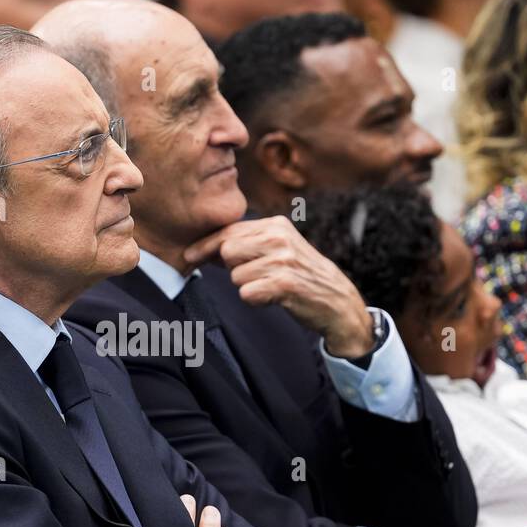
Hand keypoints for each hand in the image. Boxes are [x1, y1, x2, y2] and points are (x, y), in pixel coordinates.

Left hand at [182, 217, 374, 357]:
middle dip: (233, 268)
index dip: (205, 244)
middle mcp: (279, 237)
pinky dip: (256, 300)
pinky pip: (247, 294)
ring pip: (236, 276)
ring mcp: (282, 260)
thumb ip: (248, 244)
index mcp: (276, 224)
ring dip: (248, 287)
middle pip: (227, 251)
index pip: (229, 230)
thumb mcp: (279, 249)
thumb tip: (207, 248)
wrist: (338, 302)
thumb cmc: (302, 277)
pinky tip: (275, 298)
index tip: (189, 255)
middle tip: (255, 277)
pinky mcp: (284, 284)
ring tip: (272, 287)